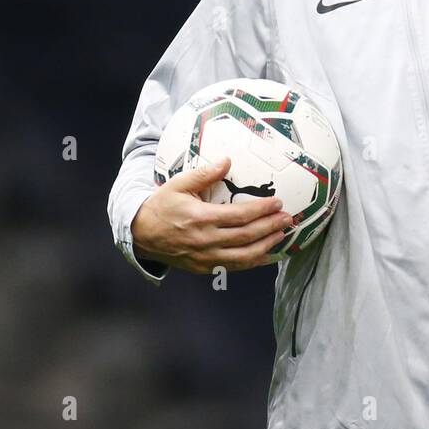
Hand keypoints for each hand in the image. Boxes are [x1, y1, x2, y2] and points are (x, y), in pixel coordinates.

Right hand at [131, 157, 294, 273]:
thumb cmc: (161, 206)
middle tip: (287, 218)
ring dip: (266, 246)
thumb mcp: (178, 185)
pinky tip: (267, 255)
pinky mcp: (204, 268)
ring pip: (243, 256)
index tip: (277, 202)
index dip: (261, 210)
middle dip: (271, 227)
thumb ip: (204, 174)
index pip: (240, 216)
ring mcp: (205, 257)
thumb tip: (227, 161)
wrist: (141, 234)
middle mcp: (206, 241)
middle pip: (246, 236)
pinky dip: (253, 262)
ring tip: (282, 235)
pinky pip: (233, 267)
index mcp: (201, 218)